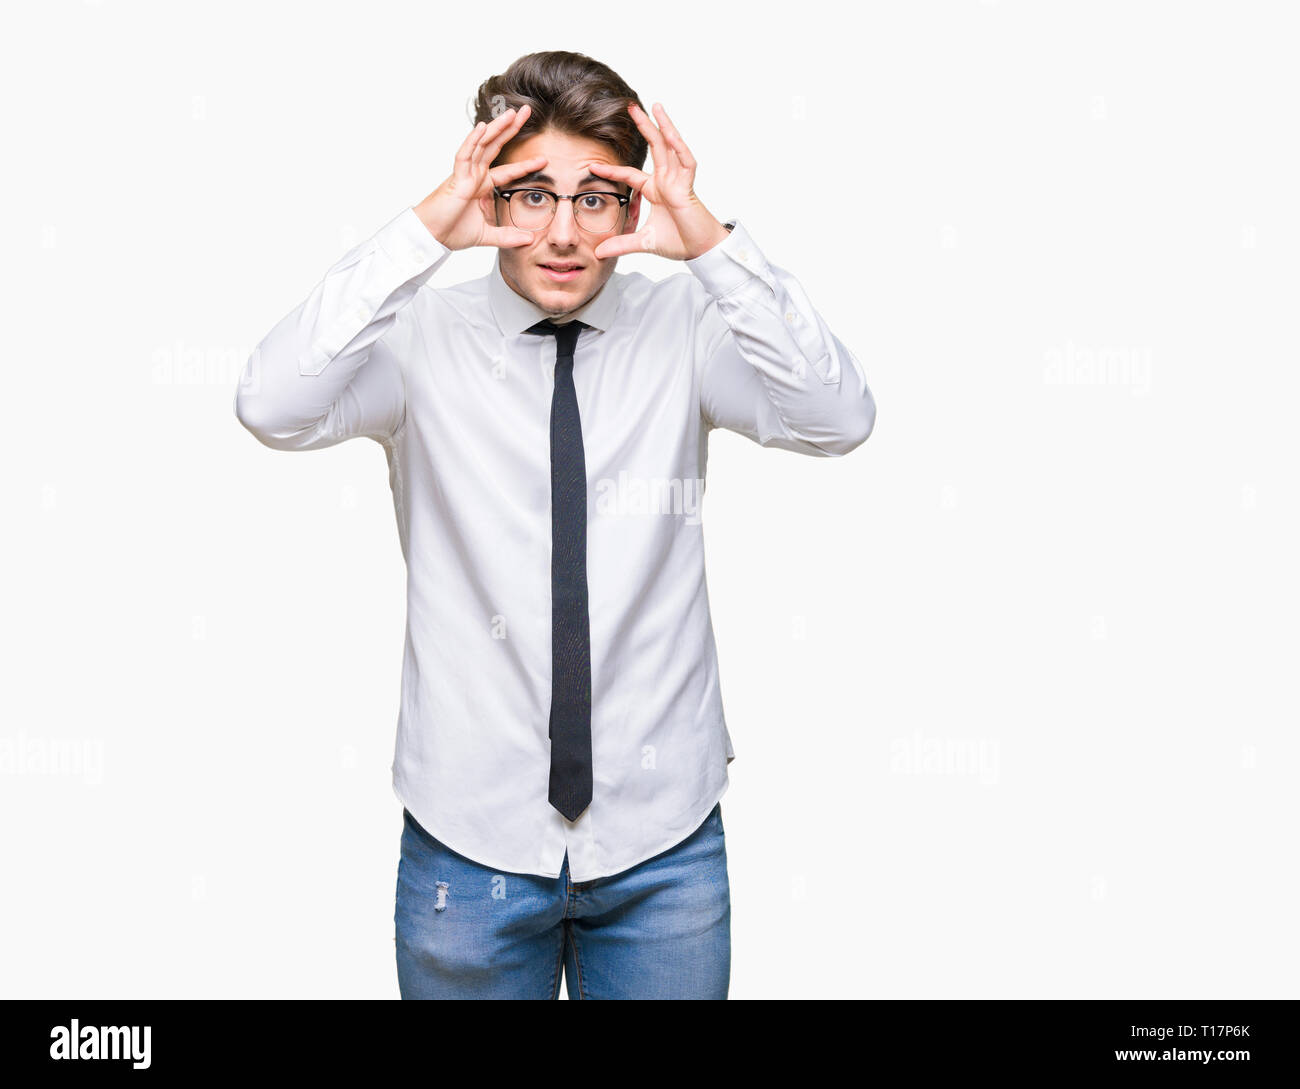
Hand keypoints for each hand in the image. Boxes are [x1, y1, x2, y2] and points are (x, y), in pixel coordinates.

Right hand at [413, 104, 545, 250]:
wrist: (431, 237)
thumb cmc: (452, 231)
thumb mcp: (487, 236)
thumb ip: (507, 237)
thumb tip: (529, 240)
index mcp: (482, 185)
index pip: (507, 170)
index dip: (525, 164)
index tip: (544, 159)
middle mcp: (474, 174)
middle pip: (495, 145)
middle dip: (510, 128)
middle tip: (526, 111)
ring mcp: (464, 173)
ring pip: (482, 144)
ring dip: (496, 128)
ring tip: (512, 114)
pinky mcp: (455, 178)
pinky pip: (465, 155)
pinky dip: (473, 140)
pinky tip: (483, 127)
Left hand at [588, 102, 729, 261]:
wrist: (700, 251)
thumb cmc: (680, 243)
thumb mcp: (643, 242)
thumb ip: (620, 245)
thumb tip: (598, 253)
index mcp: (656, 190)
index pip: (630, 174)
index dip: (612, 170)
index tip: (592, 165)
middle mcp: (666, 181)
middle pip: (653, 148)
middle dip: (643, 127)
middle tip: (629, 107)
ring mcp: (678, 181)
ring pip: (670, 147)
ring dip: (662, 126)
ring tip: (654, 106)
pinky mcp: (689, 186)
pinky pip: (685, 161)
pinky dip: (678, 147)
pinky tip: (670, 132)